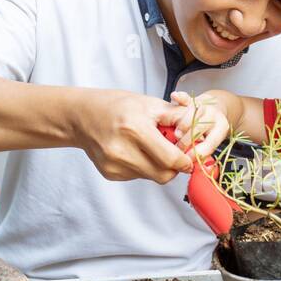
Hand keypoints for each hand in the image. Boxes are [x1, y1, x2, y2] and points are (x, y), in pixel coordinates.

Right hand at [71, 88, 193, 182]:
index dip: (185, 161)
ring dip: (158, 166)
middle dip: (174, 166)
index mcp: (135, 129)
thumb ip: (177, 119)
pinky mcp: (110, 174)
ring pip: (152, 177)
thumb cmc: (117, 106)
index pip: (171, 159)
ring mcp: (114, 165)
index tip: (189, 156)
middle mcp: (122, 151)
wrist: (81, 116)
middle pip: (164, 174)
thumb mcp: (149, 104)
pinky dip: (143, 166)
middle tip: (173, 152)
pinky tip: (134, 151)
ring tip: (149, 146)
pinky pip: (138, 176)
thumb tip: (199, 135)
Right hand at [169, 91, 231, 161]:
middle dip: (187, 141)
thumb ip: (205, 154)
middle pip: (200, 129)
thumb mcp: (213, 142)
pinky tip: (175, 98)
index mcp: (221, 128)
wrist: (216, 108)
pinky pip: (187, 98)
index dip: (197, 153)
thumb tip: (199, 170)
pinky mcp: (193, 99)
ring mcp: (204, 106)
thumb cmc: (211, 129)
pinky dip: (181, 98)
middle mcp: (214, 116)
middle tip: (177, 149)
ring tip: (175, 134)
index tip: (186, 160)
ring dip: (183, 125)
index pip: (210, 143)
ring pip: (193, 115)